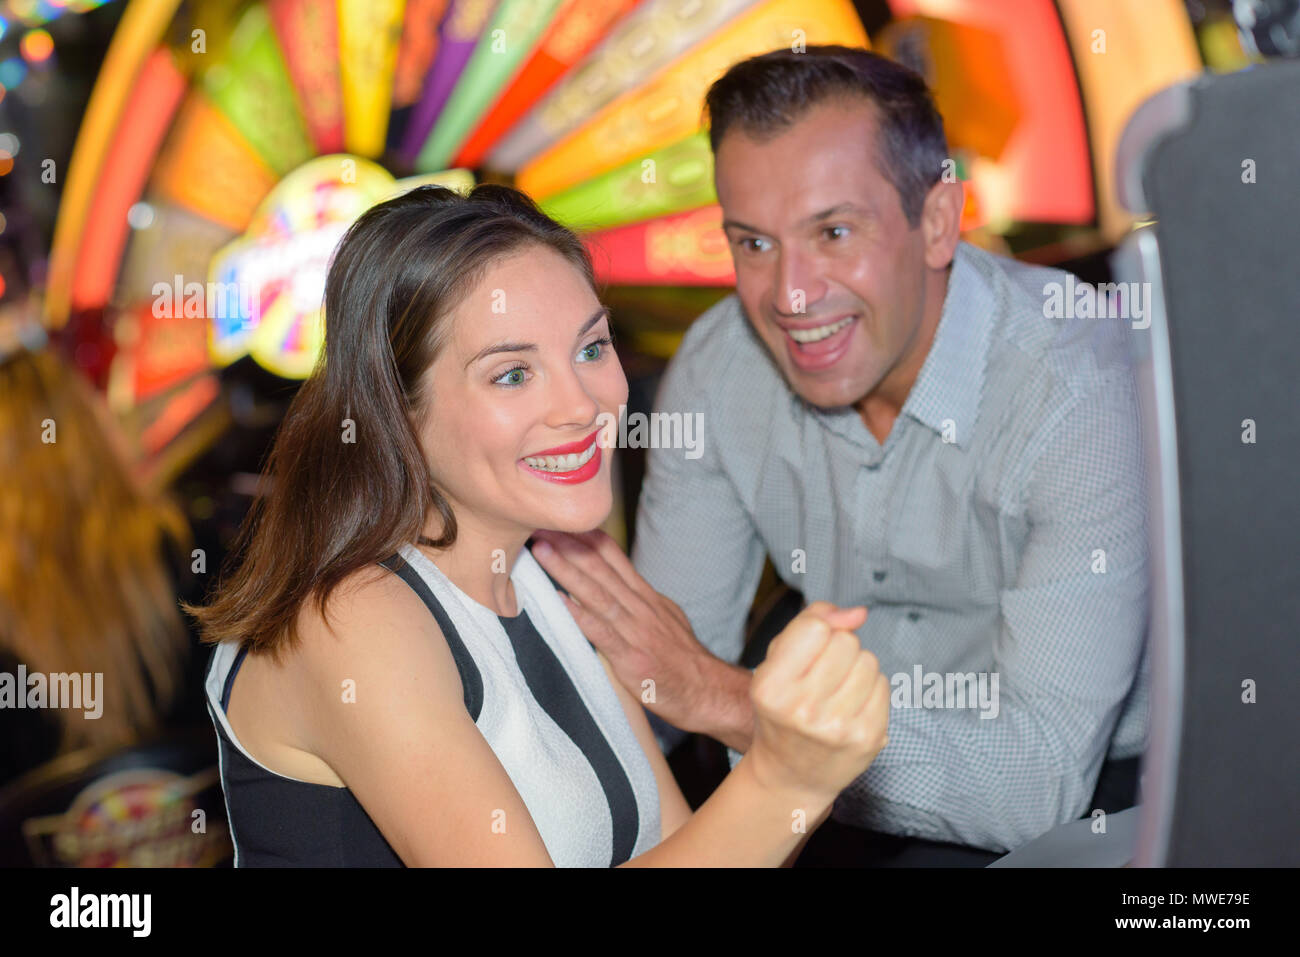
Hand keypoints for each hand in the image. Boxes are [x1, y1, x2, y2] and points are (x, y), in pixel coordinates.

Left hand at [529, 528, 742, 740]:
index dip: (585, 535)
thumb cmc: (684, 661)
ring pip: (597, 592)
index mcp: (645, 596)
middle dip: (570, 543)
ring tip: (542, 550)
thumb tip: (616, 587)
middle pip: (601, 567)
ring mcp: (636, 630)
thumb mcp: (666, 618)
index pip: (613, 557)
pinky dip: (579, 614)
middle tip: (542, 523)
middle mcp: (640, 606)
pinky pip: (601, 631)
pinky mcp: (632, 657)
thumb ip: (639, 602)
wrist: (708, 691)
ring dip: (567, 570)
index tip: (560, 519)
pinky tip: (558, 601)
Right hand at [745, 601, 889, 805]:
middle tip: (823, 675)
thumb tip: (858, 613)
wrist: (791, 774)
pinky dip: (872, 689)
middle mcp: (802, 709)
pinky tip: (853, 706)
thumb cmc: (783, 707)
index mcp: (771, 687)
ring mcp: (838, 728)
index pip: (816, 628)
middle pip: (846, 642)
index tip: (808, 651)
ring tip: (838, 691)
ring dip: (857, 668)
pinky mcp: (867, 739)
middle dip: (839, 649)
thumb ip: (811, 622)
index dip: (817, 631)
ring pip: (869, 661)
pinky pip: (885, 686)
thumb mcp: (776, 661)